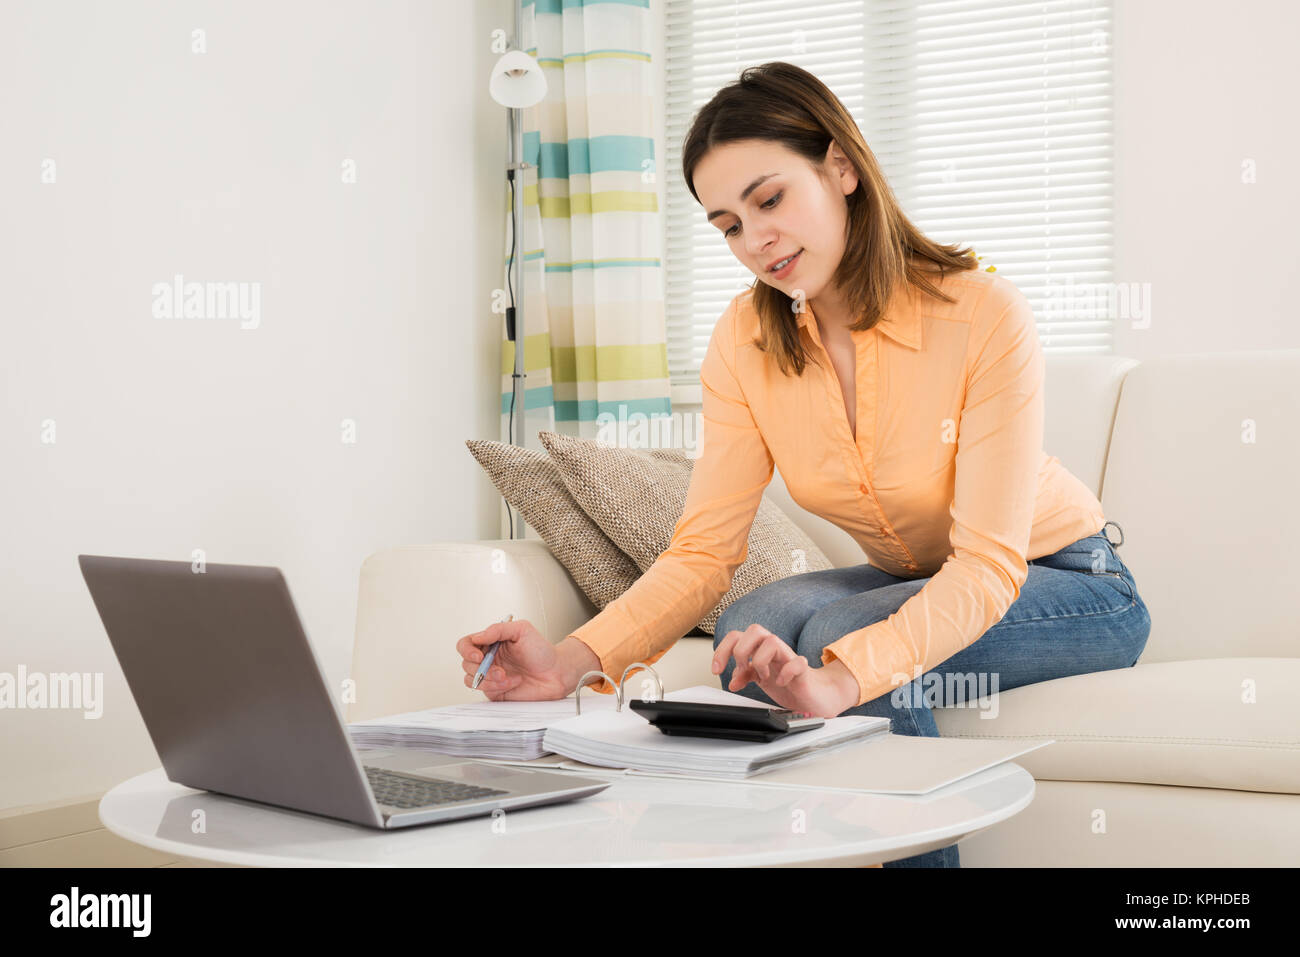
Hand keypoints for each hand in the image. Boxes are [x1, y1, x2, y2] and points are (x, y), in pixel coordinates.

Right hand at [456, 618, 573, 700]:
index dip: (467, 650)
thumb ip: (498, 629)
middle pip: (466, 663)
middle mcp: (488, 658)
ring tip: (506, 676)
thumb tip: (478, 636)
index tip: (478, 655)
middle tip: (499, 669)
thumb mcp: (522, 630)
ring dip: (488, 679)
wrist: (556, 672)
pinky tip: (512, 682)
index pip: (466, 644)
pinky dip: (497, 687)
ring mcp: (490, 675)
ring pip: (471, 679)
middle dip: (481, 668)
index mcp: (491, 642)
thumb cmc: (542, 651)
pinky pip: (484, 690)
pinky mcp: (495, 690)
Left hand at [711, 624, 860, 718]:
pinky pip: (796, 662)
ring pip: (772, 640)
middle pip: (755, 629)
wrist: (814, 697)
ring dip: (761, 660)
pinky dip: (786, 673)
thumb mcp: (760, 679)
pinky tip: (782, 683)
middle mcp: (774, 649)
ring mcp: (789, 657)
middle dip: (742, 650)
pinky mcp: (804, 670)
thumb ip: (745, 675)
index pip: (737, 636)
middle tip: (744, 669)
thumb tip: (732, 681)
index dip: (722, 650)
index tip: (716, 669)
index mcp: (760, 648)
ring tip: (763, 677)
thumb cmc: (788, 683)